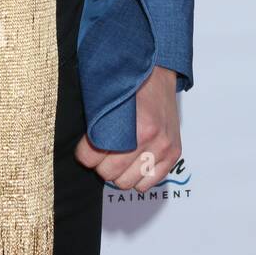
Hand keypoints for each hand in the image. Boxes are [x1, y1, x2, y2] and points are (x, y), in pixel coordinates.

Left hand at [74, 64, 181, 190]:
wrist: (157, 71)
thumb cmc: (129, 84)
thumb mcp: (106, 99)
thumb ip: (95, 124)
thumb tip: (82, 150)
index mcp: (129, 123)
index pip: (90, 157)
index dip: (84, 154)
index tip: (85, 149)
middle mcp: (148, 137)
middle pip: (109, 173)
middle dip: (101, 164)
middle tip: (102, 153)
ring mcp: (163, 147)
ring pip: (128, 183)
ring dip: (120, 172)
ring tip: (118, 157)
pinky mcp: (173, 153)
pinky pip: (149, 182)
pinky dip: (139, 176)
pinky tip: (135, 162)